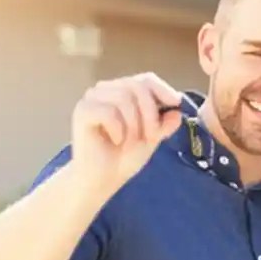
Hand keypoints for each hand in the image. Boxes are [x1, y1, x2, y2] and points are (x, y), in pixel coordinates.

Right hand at [71, 72, 182, 186]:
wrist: (102, 180)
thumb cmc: (123, 157)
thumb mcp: (151, 138)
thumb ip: (164, 123)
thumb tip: (177, 112)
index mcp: (122, 91)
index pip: (145, 80)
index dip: (163, 89)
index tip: (176, 103)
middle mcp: (105, 90)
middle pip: (137, 87)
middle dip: (150, 114)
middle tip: (150, 137)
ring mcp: (91, 99)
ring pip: (123, 98)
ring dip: (134, 125)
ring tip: (129, 142)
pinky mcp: (82, 111)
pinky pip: (108, 112)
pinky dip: (118, 129)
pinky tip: (116, 141)